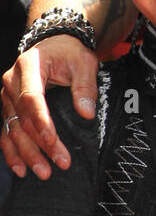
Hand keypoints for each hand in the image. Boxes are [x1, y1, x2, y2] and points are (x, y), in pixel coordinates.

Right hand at [1, 37, 97, 179]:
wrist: (55, 44)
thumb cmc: (70, 53)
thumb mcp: (84, 62)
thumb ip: (85, 86)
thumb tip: (87, 113)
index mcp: (29, 66)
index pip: (31, 98)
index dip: (41, 121)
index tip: (53, 141)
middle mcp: (11, 81)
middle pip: (23, 118)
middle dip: (40, 145)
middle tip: (59, 164)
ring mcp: (6, 95)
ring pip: (13, 129)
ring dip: (26, 154)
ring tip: (43, 172)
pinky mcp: (8, 107)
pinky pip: (6, 132)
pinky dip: (12, 151)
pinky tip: (20, 169)